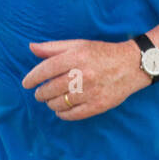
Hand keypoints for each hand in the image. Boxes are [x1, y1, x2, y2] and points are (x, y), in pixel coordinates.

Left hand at [22, 38, 150, 120]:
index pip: (46, 69)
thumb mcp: (79, 44)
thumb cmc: (102, 53)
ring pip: (59, 103)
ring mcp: (91, 92)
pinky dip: (62, 114)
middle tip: (39, 93)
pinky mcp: (98, 105)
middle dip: (40, 93)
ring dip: (50, 103)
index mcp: (76, 56)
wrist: (131, 65)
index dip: (32, 78)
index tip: (26, 83)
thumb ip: (53, 47)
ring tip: (51, 100)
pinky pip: (72, 114)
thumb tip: (31, 47)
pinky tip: (61, 109)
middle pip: (51, 89)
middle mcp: (83, 74)